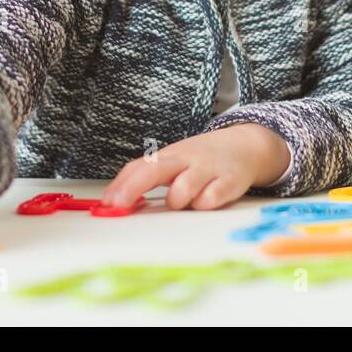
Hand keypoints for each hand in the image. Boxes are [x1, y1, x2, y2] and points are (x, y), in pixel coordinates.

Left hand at [99, 124, 290, 211]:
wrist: (244, 146)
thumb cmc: (201, 160)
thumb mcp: (173, 163)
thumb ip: (147, 178)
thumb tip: (113, 200)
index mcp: (167, 157)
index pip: (139, 167)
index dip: (121, 184)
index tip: (107, 203)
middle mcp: (184, 160)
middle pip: (154, 171)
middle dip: (133, 188)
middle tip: (119, 204)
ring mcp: (206, 169)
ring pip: (182, 189)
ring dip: (177, 200)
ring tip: (183, 200)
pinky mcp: (228, 182)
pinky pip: (210, 200)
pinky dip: (204, 204)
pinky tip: (208, 199)